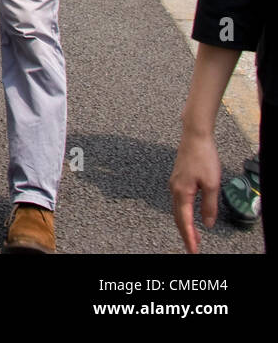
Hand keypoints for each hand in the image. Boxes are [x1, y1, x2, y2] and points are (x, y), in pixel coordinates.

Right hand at [168, 128, 220, 253]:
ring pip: (178, 210)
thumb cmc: (203, 157)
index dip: (189, 237)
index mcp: (182, 192)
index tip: (193, 249)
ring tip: (194, 235)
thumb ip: (209, 206)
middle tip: (193, 247)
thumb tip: (208, 223)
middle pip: (178, 217)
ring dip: (185, 224)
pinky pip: (179, 201)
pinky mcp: (177, 179)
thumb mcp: (212, 184)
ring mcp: (174, 184)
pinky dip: (183, 212)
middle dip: (186, 233)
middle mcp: (174, 189)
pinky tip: (190, 215)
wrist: (195, 137)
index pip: (185, 221)